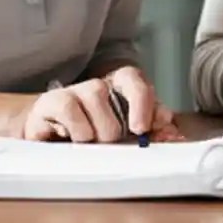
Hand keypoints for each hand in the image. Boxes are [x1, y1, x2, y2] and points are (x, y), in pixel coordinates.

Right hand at [17, 67, 179, 142]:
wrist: (56, 139)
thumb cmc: (99, 135)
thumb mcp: (129, 133)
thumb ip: (154, 130)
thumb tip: (174, 135)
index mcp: (118, 88)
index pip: (132, 79)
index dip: (140, 101)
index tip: (140, 129)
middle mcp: (94, 86)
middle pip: (104, 91)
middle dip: (110, 127)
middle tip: (107, 143)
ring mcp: (70, 92)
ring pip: (91, 98)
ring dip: (93, 130)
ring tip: (89, 143)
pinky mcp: (48, 105)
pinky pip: (66, 109)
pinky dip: (75, 129)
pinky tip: (70, 139)